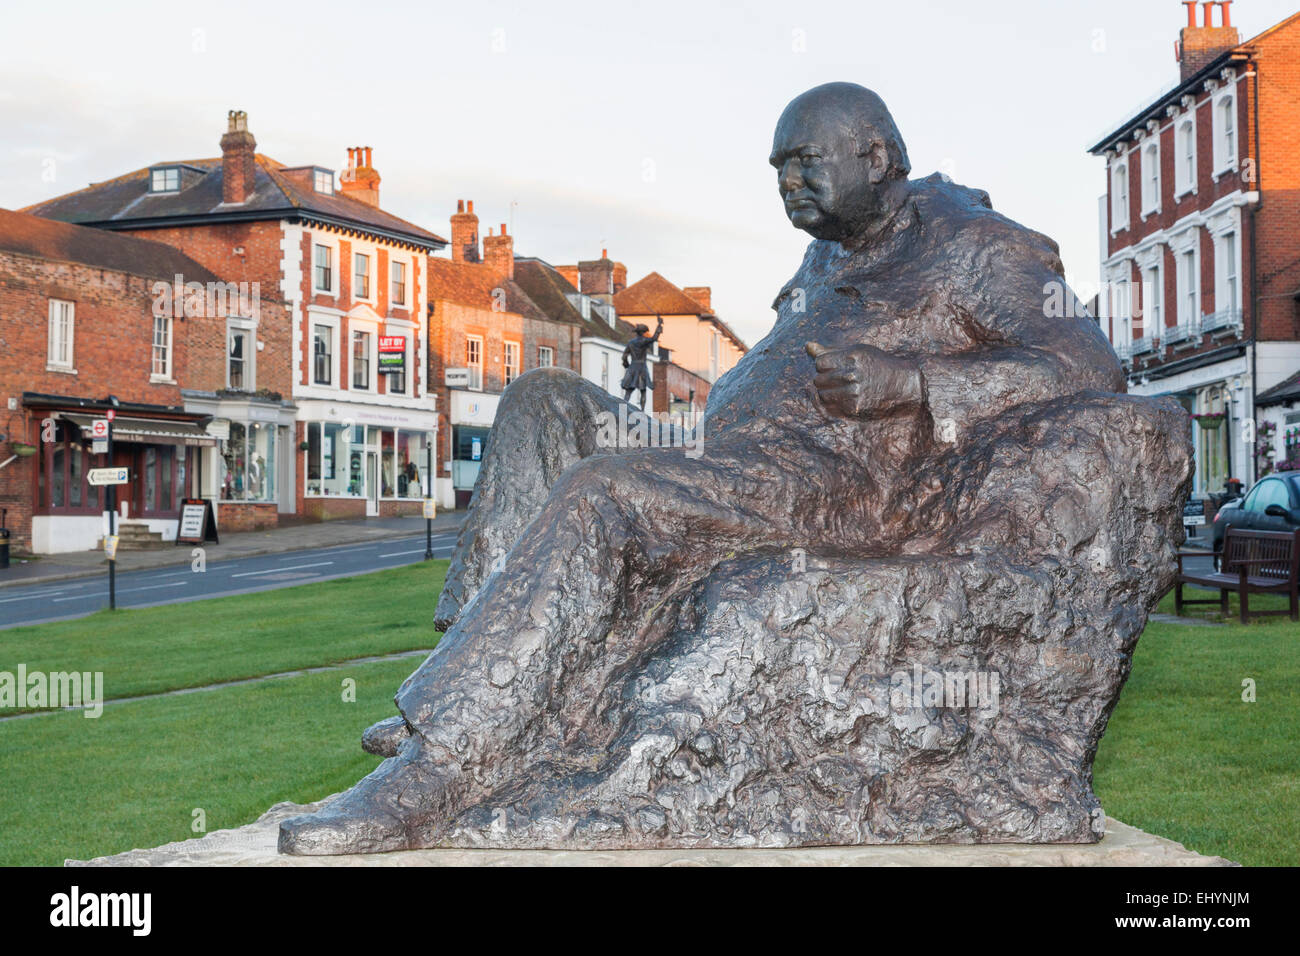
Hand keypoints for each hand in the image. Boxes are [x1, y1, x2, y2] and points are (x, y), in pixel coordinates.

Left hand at [806, 341, 923, 418]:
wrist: (904, 386)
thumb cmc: (878, 365)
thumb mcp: (858, 352)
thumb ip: (831, 351)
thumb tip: (807, 346)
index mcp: (852, 357)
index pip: (820, 363)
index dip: (823, 366)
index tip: (833, 368)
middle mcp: (852, 374)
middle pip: (818, 379)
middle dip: (825, 380)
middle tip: (838, 380)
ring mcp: (854, 393)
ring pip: (822, 394)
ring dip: (828, 392)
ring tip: (840, 389)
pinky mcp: (855, 408)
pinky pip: (830, 406)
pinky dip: (834, 404)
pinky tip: (845, 399)